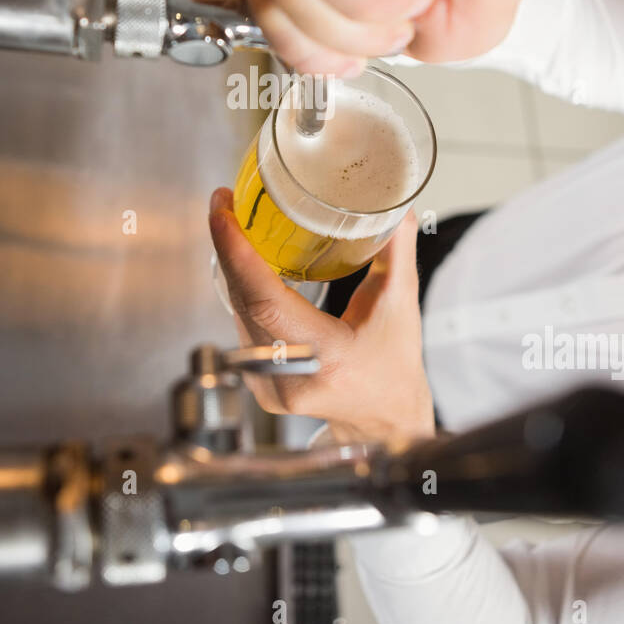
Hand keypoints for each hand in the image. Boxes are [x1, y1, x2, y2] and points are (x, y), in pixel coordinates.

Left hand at [209, 189, 434, 447]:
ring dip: (234, 270)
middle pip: (244, 302)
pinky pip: (242, 329)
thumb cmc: (394, 366)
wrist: (385, 417)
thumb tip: (397, 207)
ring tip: (235, 227)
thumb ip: (397, 251)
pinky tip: (246, 270)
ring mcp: (270, 386)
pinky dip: (243, 295)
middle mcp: (291, 377)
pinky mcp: (260, 386)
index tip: (222, 215)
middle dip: (229, 249)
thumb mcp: (400, 305)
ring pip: (239, 314)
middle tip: (225, 205)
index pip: (266, 300)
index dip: (237, 254)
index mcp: (328, 355)